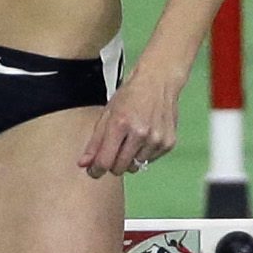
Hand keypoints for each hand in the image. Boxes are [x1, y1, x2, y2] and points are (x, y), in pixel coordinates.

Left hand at [80, 58, 182, 180]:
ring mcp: (156, 139)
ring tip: (131, 139)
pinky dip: (143, 154)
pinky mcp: (168, 143)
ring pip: (136, 166)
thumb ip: (95, 142)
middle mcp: (140, 133)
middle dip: (113, 164)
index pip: (105, 161)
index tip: (93, 171)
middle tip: (113, 151)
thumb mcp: (107, 114)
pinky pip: (150, 161)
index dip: (96, 170)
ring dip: (130, 158)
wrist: (159, 81)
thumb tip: (84, 164)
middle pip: (120, 168)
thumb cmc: (132, 95)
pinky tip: (144, 138)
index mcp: (121, 123)